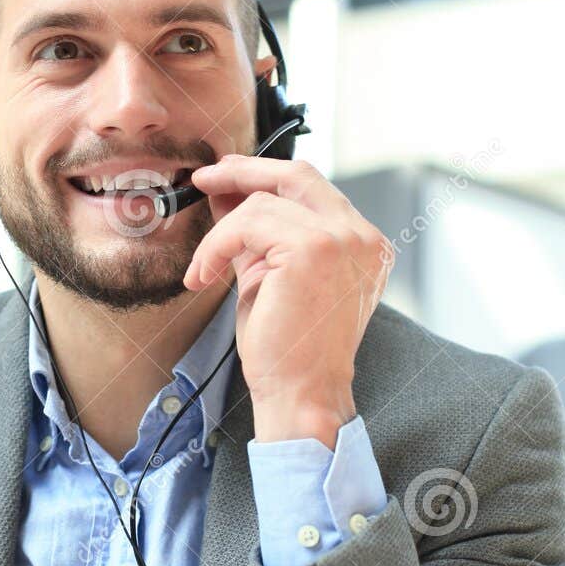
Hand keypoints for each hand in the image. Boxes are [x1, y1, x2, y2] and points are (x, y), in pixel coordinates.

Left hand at [182, 156, 392, 446]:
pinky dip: (216, 245)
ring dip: (220, 232)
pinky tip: (203, 275)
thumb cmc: (288, 350)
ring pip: (264, 202)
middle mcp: (361, 236)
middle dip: (243, 171)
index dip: (264, 176)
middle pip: (298, 174)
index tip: (227, 177)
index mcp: (361, 244)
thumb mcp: (271, 277)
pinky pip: (248, 223)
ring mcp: (343, 239)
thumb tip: (227, 196)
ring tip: (202, 268)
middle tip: (205, 178)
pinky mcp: (314, 248)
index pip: (311, 189)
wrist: (301, 394)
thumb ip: (258, 236)